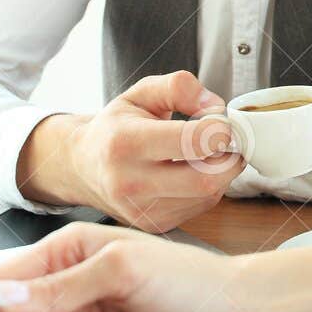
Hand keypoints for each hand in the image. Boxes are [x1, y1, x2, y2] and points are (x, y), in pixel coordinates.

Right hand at [16, 71, 244, 231]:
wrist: (83, 166)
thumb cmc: (115, 127)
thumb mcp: (140, 93)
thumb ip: (179, 87)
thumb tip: (214, 106)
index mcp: (125, 143)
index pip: (193, 141)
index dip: (219, 128)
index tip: (218, 119)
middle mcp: (130, 182)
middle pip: (207, 179)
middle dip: (228, 156)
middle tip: (223, 139)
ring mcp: (142, 210)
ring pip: (209, 195)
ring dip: (221, 172)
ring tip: (207, 153)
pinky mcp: (155, 225)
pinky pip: (202, 207)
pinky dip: (209, 188)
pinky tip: (194, 171)